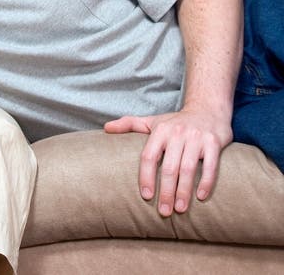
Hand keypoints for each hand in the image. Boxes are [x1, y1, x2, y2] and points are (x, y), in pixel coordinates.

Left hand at [104, 105, 232, 215]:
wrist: (207, 109)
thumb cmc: (176, 122)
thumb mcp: (153, 121)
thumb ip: (130, 124)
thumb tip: (106, 128)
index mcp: (160, 130)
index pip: (149, 156)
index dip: (145, 177)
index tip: (145, 196)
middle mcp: (178, 133)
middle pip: (169, 167)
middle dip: (165, 191)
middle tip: (163, 211)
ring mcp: (197, 137)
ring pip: (188, 168)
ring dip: (184, 191)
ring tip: (180, 209)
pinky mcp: (214, 142)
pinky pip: (210, 165)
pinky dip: (206, 182)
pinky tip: (201, 197)